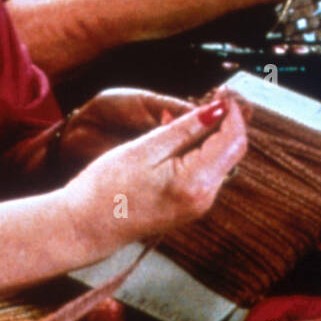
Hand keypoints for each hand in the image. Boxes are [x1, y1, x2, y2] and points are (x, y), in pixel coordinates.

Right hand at [62, 93, 248, 254]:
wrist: (86, 227)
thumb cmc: (106, 187)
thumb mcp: (145, 148)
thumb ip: (185, 129)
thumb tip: (217, 109)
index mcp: (195, 183)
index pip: (233, 140)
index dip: (232, 112)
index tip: (221, 93)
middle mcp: (204, 198)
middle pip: (231, 152)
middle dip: (225, 122)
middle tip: (208, 98)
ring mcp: (198, 206)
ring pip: (221, 161)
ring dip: (212, 136)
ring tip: (188, 117)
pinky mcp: (189, 207)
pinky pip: (207, 173)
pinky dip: (201, 152)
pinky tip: (181, 139)